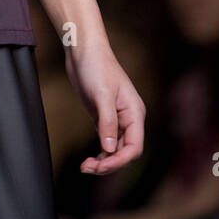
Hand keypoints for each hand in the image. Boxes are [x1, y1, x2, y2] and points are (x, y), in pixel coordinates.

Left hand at [63, 41, 144, 174]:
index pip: (134, 146)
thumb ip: (107, 122)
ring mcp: (116, 119)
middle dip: (109, 163)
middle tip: (88, 168)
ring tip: (85, 167)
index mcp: (134, 113)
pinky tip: (88, 160)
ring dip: (103, 161)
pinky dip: (99, 153)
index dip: (120, 160)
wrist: (83, 50)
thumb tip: (108, 149)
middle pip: (124, 151)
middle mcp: (128, 118)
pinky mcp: (103, 117)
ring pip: (114, 149)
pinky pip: (105, 142)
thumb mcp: (102, 94)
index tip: (102, 165)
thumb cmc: (96, 66)